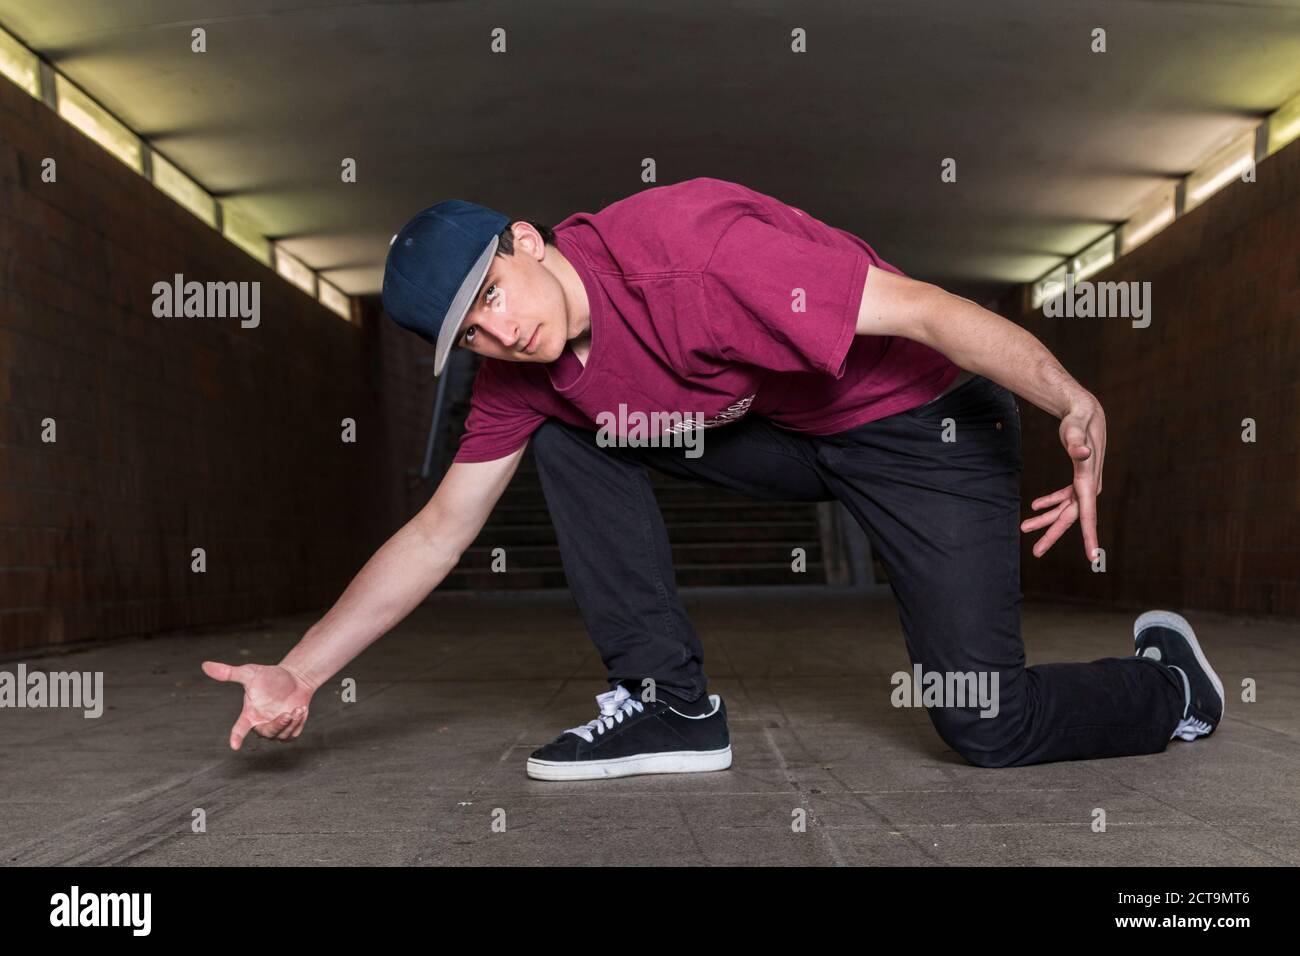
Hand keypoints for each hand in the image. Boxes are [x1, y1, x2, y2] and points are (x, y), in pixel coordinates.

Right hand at [201, 661, 315, 749]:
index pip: (240, 728)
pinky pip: (293, 734)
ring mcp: (276, 729)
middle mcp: (261, 724)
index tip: (234, 745)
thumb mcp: (249, 673)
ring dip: (291, 723)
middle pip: (265, 733)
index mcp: (249, 714)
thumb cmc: (269, 676)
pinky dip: (299, 724)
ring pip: (281, 736)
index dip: (236, 737)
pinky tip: (301, 710)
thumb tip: (205, 665)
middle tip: (287, 714)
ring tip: (298, 708)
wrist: (295, 678)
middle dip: (277, 725)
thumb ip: (229, 673)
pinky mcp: (289, 730)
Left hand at [1020, 396, 1105, 560]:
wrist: (1086, 413)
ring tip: (1025, 528)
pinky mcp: (1077, 479)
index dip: (1089, 536)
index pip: (1088, 514)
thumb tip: (1082, 453)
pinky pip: (1064, 497)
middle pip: (1070, 517)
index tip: (1092, 557)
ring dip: (1046, 519)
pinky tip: (1036, 506)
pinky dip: (1050, 503)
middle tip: (1036, 552)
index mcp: (1087, 481)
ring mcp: (1083, 484)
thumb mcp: (1076, 430)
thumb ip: (1077, 443)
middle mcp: (1088, 486)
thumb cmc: (1080, 421)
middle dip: (1052, 534)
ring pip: (1065, 509)